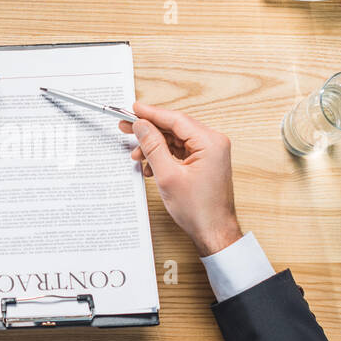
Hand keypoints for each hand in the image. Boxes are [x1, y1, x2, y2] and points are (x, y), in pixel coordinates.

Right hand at [119, 102, 240, 255]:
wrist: (213, 231)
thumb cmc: (199, 210)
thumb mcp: (168, 176)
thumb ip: (153, 146)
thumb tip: (141, 126)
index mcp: (210, 142)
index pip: (175, 119)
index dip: (151, 113)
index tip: (132, 109)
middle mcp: (213, 143)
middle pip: (175, 127)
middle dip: (149, 130)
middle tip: (126, 127)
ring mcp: (210, 152)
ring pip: (176, 139)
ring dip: (155, 146)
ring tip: (137, 155)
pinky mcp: (205, 161)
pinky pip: (180, 150)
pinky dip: (164, 155)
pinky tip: (150, 165)